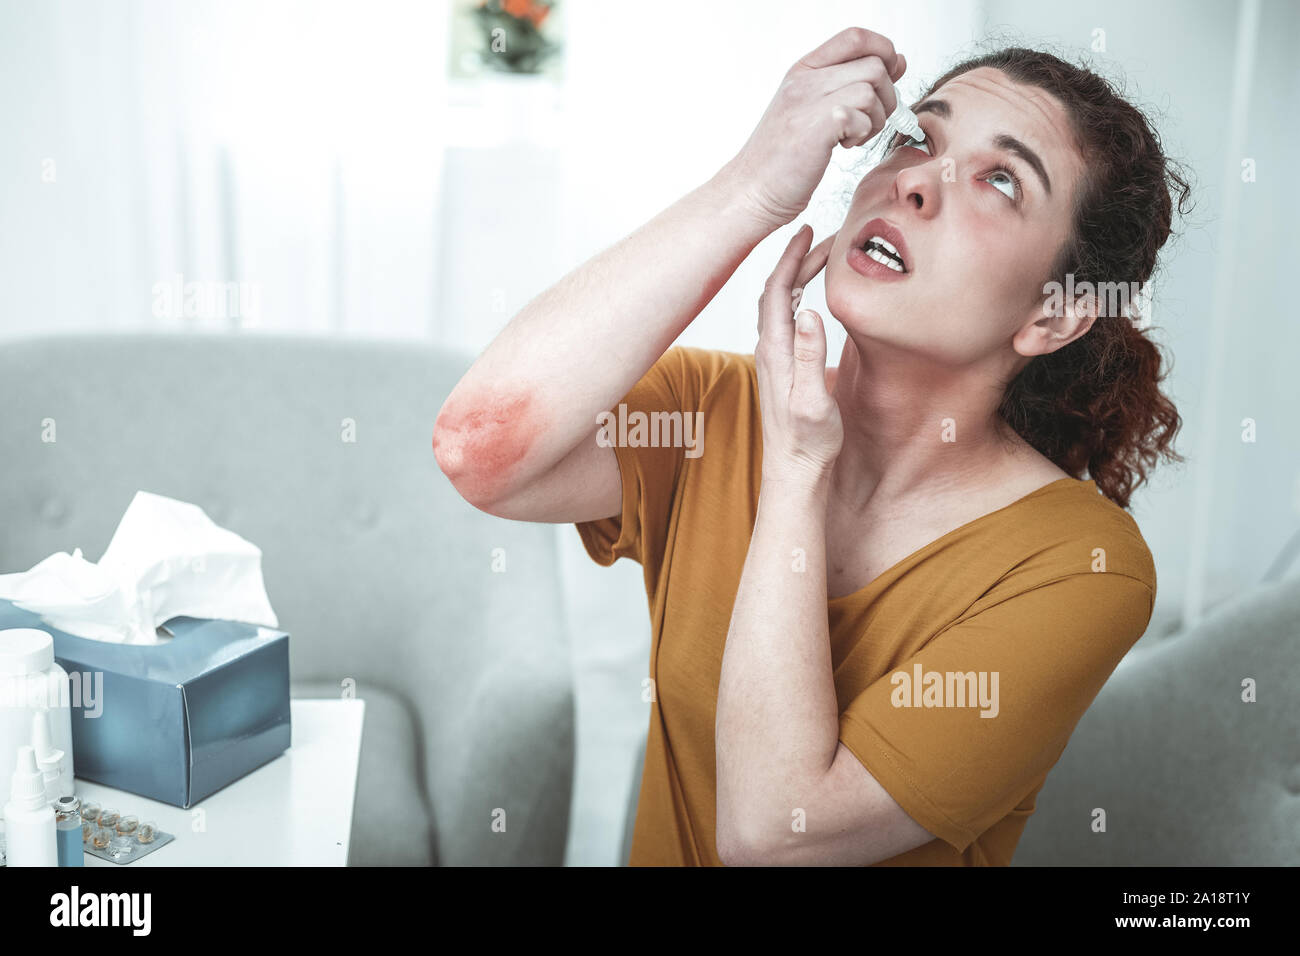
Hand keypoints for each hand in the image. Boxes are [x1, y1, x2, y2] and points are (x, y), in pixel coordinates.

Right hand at [723, 27, 906, 229]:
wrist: (751, 191)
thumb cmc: (782, 158)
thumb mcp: (813, 109)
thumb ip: (850, 83)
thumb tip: (897, 62)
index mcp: (803, 71)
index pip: (855, 37)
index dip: (883, 52)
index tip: (889, 78)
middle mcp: (804, 80)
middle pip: (874, 65)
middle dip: (886, 97)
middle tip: (868, 122)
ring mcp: (807, 102)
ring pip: (872, 89)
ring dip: (875, 118)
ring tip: (854, 137)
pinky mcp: (816, 128)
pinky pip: (862, 116)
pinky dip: (863, 134)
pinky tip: (844, 146)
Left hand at [755, 224, 841, 486]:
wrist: (794, 470)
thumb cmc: (808, 442)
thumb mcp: (814, 400)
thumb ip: (809, 356)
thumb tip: (808, 311)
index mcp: (776, 351)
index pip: (777, 290)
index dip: (791, 256)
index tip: (806, 230)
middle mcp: (768, 349)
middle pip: (777, 289)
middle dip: (798, 258)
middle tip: (826, 237)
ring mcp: (772, 357)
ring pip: (779, 302)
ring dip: (797, 274)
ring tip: (821, 256)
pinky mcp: (779, 366)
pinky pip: (783, 317)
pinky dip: (796, 294)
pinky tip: (808, 294)